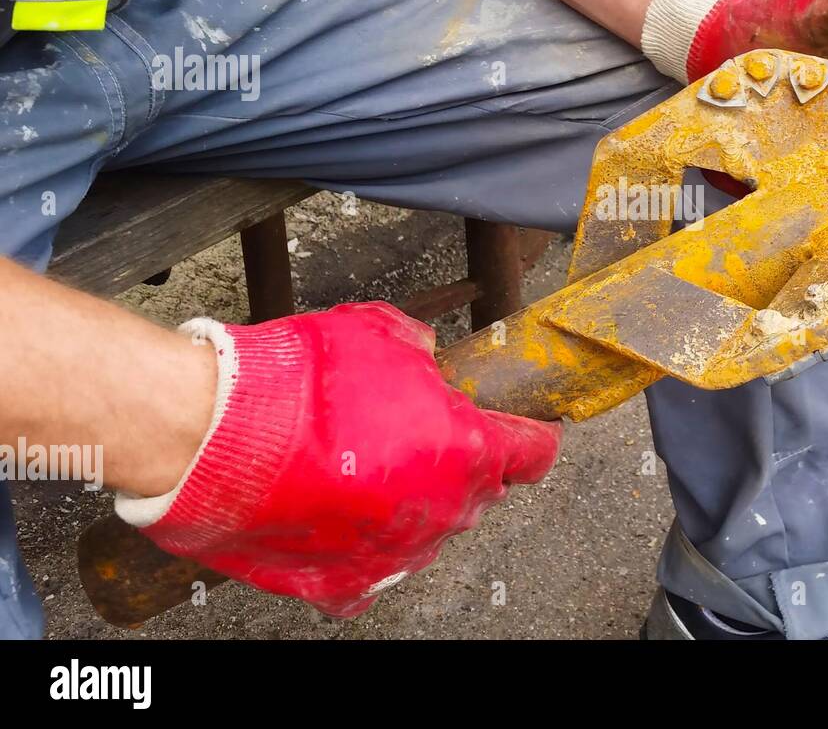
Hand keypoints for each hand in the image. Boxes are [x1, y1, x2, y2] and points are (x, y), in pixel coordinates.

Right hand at [115, 302, 561, 616]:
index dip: (532, 437)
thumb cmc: (294, 384)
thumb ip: (417, 348)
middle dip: (458, 465)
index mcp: (464, 450)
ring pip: (426, 530)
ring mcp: (393, 552)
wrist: (209, 433)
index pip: (532, 453)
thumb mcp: (376, 332)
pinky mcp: (340, 582)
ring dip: (409, 504)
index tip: (529, 435)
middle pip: (478, 493)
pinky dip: (361, 546)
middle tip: (414, 435)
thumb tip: (424, 354)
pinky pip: (370, 571)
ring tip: (360, 469)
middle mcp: (439, 509)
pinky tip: (337, 515)